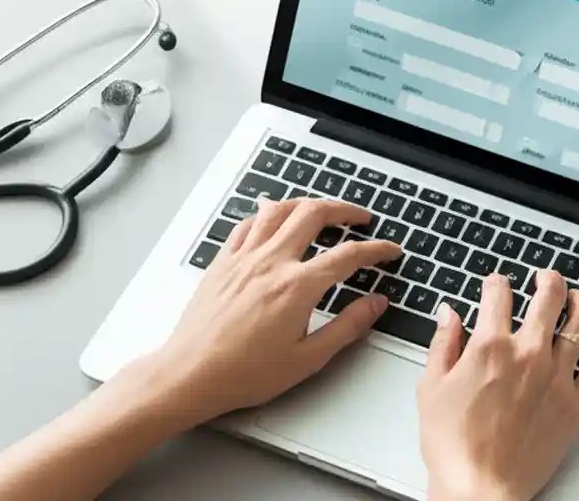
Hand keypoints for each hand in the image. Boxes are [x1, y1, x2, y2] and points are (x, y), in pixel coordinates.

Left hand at [129, 197, 401, 423]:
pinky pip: (247, 224)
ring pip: (279, 210)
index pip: (348, 255)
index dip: (376, 249)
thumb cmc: (243, 374)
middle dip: (344, 209)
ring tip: (322, 209)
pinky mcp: (223, 263)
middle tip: (360, 217)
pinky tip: (273, 218)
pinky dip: (266, 214)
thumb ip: (347, 327)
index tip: (389, 251)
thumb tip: (375, 304)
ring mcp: (244, 259)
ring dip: (306, 203)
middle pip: (314, 214)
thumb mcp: (308, 359)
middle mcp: (271, 264)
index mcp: (297, 287)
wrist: (189, 376)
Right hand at [418, 269, 578, 500]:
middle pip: (549, 296)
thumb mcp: (431, 387)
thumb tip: (448, 314)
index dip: (496, 281)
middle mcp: (528, 354)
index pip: (499, 293)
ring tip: (575, 298)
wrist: (480, 487)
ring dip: (578, 303)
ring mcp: (556, 377)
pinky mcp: (575, 403)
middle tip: (544, 277)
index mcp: (490, 347)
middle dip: (546, 278)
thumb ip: (443, 344)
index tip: (497, 283)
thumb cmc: (453, 446)